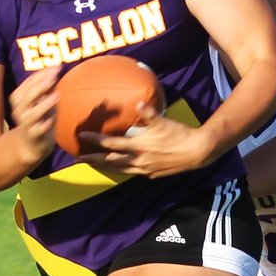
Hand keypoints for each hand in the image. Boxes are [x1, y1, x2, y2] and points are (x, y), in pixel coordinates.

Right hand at [7, 68, 58, 167]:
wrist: (31, 144)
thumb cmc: (40, 118)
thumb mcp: (42, 101)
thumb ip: (47, 87)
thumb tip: (56, 69)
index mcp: (19, 99)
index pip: (28, 83)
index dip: (42, 74)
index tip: (57, 66)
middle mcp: (20, 110)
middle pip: (28, 96)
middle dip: (41, 85)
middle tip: (55, 76)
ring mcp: (26, 124)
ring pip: (33, 113)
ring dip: (44, 104)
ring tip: (56, 96)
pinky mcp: (33, 137)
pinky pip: (36, 131)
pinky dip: (43, 126)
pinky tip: (51, 121)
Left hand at [76, 106, 216, 177]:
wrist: (196, 152)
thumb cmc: (179, 135)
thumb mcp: (163, 121)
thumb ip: (148, 112)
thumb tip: (138, 102)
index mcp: (138, 146)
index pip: (111, 144)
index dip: (95, 140)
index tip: (82, 136)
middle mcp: (138, 161)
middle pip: (110, 162)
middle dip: (94, 160)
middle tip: (79, 159)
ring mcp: (145, 170)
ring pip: (120, 170)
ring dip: (106, 167)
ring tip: (95, 165)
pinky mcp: (152, 174)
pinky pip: (133, 172)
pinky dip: (122, 170)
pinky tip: (120, 168)